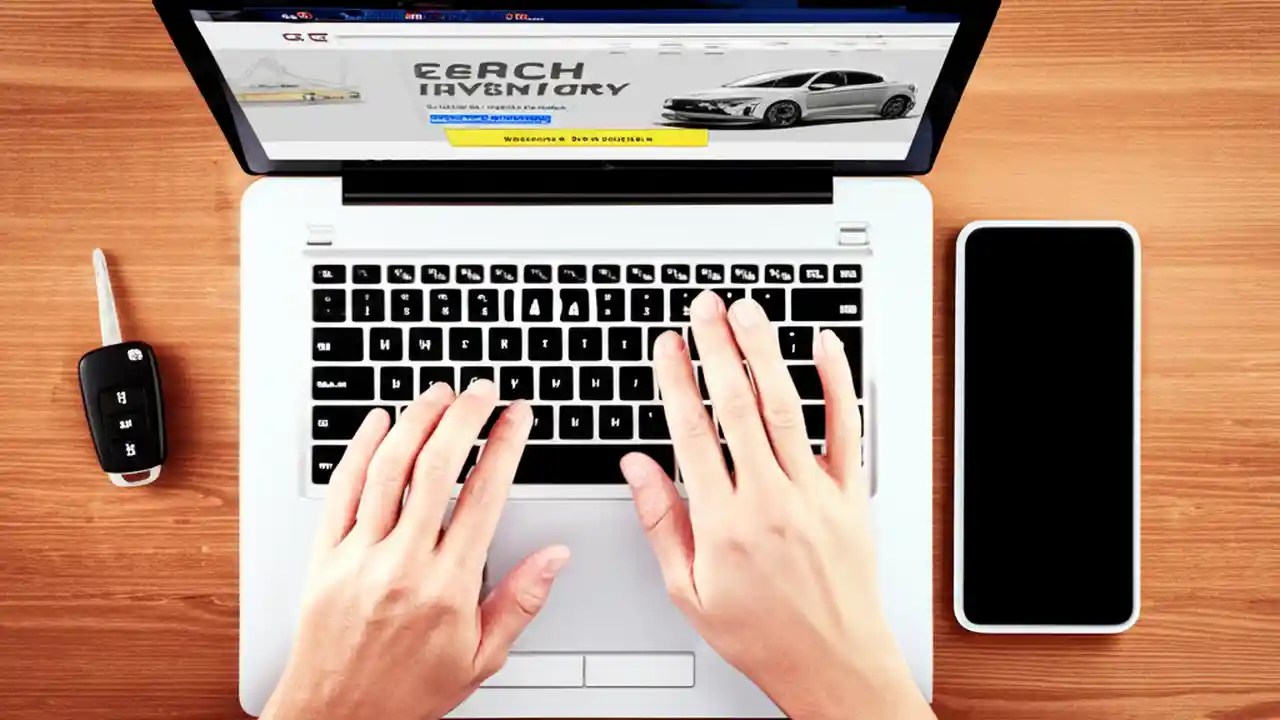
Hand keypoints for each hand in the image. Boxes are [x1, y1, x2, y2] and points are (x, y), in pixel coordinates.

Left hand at [263, 382, 569, 719]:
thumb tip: (556, 556)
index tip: (517, 416)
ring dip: (416, 421)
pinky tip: (378, 423)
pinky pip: (342, 490)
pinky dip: (360, 449)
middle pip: (436, 468)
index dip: (505, 445)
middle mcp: (402, 563)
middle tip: (481, 391)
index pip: (485, 495)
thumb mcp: (481, 657)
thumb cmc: (407, 692)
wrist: (336, 717)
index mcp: (448, 586)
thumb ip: (521, 600)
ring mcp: (359, 555)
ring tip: (439, 394)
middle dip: (464, 418)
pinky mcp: (324, 555)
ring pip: (388, 469)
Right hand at [621, 291, 932, 719]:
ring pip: (786, 406)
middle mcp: (770, 499)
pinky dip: (836, 383)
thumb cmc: (762, 634)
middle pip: (737, 405)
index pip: (692, 432)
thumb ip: (662, 523)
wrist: (833, 664)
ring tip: (748, 312)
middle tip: (704, 307)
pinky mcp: (850, 495)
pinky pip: (846, 428)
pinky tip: (824, 346)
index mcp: (724, 522)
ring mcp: (815, 493)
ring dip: (765, 352)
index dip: (675, 381)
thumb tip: (637, 467)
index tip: (667, 346)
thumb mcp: (690, 591)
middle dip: (717, 347)